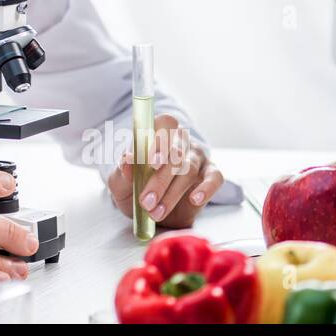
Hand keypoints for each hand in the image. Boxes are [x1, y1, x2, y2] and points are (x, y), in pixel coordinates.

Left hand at [106, 113, 223, 228]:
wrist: (150, 208)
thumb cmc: (134, 187)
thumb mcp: (120, 181)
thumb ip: (123, 171)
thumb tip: (127, 161)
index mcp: (156, 134)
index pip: (163, 124)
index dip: (158, 142)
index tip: (150, 163)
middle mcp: (179, 141)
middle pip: (175, 152)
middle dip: (160, 179)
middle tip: (146, 200)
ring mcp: (196, 156)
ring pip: (189, 169)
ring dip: (172, 193)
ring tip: (156, 211)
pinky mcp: (210, 174)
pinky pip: (215, 177)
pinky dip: (206, 188)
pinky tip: (194, 199)